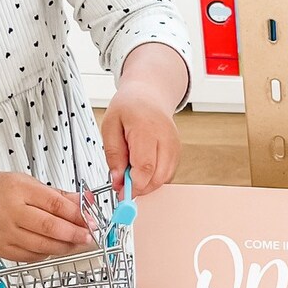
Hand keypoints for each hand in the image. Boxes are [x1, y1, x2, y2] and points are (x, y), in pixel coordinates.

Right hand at [0, 171, 95, 260]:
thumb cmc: (3, 190)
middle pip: (49, 228)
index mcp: (19, 190)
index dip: (77, 215)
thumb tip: (87, 202)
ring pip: (42, 246)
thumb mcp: (31, 184)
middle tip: (88, 237)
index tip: (91, 222)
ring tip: (76, 243)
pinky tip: (55, 247)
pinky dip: (48, 253)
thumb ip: (60, 196)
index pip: (54, 204)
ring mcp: (4, 233)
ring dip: (64, 247)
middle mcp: (10, 212)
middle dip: (74, 235)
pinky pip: (32, 256)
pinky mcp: (1, 249)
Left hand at [102, 79, 181, 196]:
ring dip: (147, 183)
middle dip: (140, 187)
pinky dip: (154, 177)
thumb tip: (118, 181)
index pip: (145, 166)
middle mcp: (165, 138)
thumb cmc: (129, 107)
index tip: (122, 193)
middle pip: (158, 176)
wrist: (149, 95)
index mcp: (146, 128)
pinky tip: (142, 168)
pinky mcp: (178, 151)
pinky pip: (167, 174)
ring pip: (164, 178)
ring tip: (131, 170)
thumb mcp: (110, 126)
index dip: (133, 185)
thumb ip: (113, 155)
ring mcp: (175, 145)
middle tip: (123, 185)